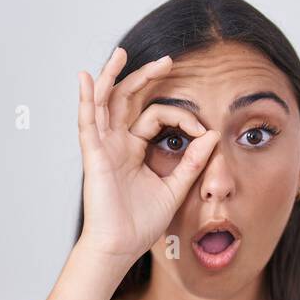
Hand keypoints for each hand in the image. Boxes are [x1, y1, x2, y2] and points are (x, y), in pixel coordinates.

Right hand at [75, 47, 220, 270]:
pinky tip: (86, 78)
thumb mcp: (175, 188)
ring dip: (112, 76)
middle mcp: (117, 144)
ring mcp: (104, 147)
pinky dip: (86, 98)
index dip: (182, 117)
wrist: (120, 246)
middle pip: (127, 99)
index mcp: (134, 150)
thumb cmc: (141, 224)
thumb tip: (213, 135)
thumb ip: (192, 162)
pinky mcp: (94, 155)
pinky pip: (88, 121)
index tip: (202, 130)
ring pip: (105, 102)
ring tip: (122, 53)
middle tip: (169, 61)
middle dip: (145, 77)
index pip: (157, 117)